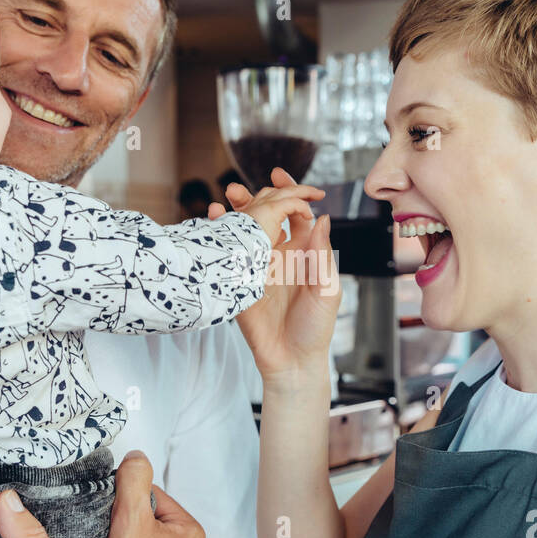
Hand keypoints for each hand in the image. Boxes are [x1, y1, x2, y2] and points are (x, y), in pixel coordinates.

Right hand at [211, 167, 341, 380]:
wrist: (292, 362)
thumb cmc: (316, 328)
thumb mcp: (326, 290)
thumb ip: (322, 254)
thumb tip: (322, 218)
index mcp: (303, 253)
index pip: (295, 214)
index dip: (288, 193)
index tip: (278, 176)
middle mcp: (279, 256)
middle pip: (265, 218)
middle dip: (253, 198)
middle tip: (238, 189)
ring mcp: (257, 268)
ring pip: (243, 232)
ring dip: (232, 214)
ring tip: (221, 200)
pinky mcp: (239, 283)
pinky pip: (227, 256)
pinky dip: (218, 238)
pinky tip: (210, 225)